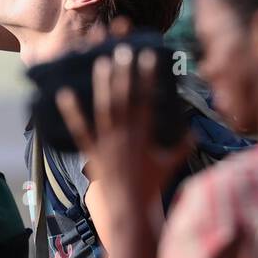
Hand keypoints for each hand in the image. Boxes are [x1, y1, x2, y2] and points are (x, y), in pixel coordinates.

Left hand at [54, 21, 193, 233]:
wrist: (131, 210)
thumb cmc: (152, 187)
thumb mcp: (170, 164)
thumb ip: (181, 146)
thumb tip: (194, 132)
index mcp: (145, 134)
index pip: (146, 99)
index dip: (146, 76)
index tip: (147, 54)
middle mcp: (125, 135)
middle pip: (123, 97)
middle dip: (123, 71)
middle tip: (121, 47)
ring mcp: (107, 144)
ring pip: (104, 108)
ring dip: (102, 84)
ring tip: (99, 60)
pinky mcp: (93, 154)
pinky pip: (80, 130)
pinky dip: (72, 112)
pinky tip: (63, 93)